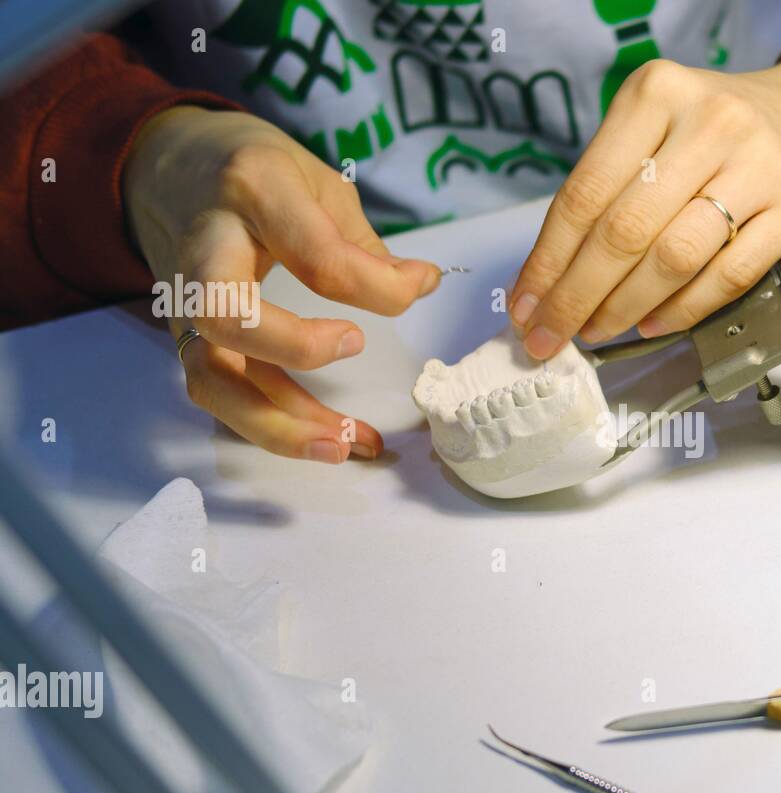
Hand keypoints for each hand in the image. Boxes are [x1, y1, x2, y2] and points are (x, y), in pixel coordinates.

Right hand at [124, 107, 441, 461]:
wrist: (167, 164)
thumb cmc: (255, 171)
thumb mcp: (317, 182)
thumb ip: (364, 244)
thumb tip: (420, 287)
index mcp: (252, 191)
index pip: (316, 256)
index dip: (379, 287)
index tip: (417, 287)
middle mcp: (207, 248)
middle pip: (227, 316)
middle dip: (296, 350)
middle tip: (356, 347)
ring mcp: (185, 301)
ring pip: (212, 378)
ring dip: (280, 424)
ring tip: (346, 446)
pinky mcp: (185, 337)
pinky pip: (220, 394)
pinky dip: (273, 426)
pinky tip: (326, 440)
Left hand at [509, 54, 780, 359]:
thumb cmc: (716, 133)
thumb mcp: (655, 126)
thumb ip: (608, 186)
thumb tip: (550, 276)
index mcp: (657, 93)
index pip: (585, 192)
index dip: (547, 260)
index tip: (525, 306)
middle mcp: (709, 121)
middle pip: (624, 230)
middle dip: (577, 295)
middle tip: (552, 334)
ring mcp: (758, 163)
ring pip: (674, 257)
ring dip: (625, 307)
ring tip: (599, 330)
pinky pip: (728, 275)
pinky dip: (682, 309)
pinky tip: (651, 323)